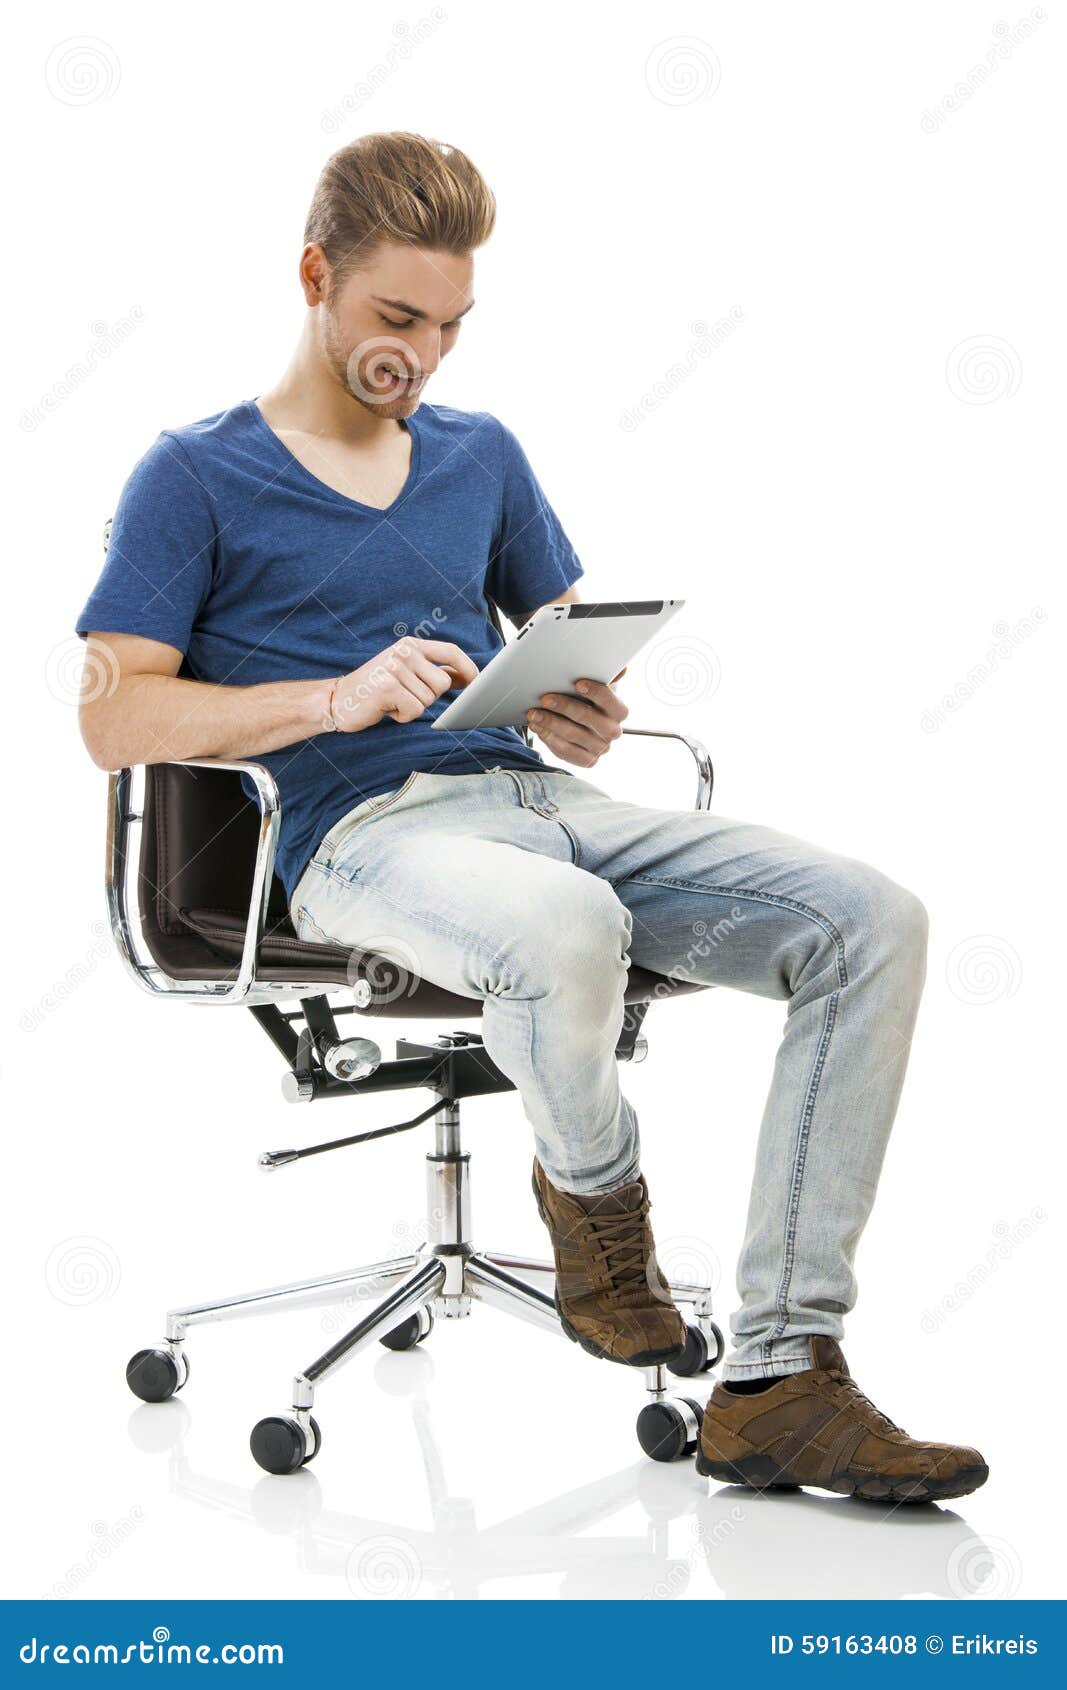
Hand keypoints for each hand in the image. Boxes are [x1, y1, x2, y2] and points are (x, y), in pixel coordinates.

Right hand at [331, 638, 478, 731]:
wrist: (338, 700)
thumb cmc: (376, 690)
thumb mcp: (407, 674)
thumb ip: (434, 673)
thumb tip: (466, 678)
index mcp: (410, 645)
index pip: (450, 651)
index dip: (468, 667)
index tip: (477, 682)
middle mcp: (403, 652)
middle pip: (442, 683)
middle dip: (428, 697)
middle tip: (404, 696)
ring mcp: (394, 668)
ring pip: (428, 699)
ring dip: (413, 708)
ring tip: (393, 701)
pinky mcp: (387, 687)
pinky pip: (414, 710)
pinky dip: (403, 716)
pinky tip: (387, 709)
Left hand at [525, 669, 627, 767]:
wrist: (579, 725)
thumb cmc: (587, 701)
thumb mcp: (596, 686)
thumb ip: (605, 675)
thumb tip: (620, 668)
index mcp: (619, 712)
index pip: (610, 701)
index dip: (595, 692)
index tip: (577, 683)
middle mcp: (613, 731)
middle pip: (588, 718)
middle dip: (565, 707)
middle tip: (545, 699)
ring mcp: (600, 748)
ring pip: (574, 735)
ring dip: (551, 723)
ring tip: (534, 714)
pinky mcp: (587, 760)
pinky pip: (567, 752)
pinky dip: (550, 739)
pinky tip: (538, 728)